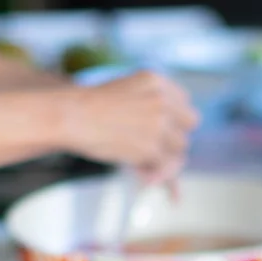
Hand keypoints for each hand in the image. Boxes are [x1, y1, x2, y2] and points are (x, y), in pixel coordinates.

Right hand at [63, 71, 198, 178]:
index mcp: (156, 80)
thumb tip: (167, 140)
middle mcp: (162, 99)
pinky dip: (157, 174)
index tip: (163, 129)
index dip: (174, 118)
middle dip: (176, 135)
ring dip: (165, 156)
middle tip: (158, 147)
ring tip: (143, 163)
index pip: (184, 101)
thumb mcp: (125, 90)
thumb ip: (149, 103)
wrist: (71, 115)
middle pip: (190, 122)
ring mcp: (159, 123)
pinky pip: (166, 166)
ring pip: (180, 147)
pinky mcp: (152, 147)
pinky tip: (147, 180)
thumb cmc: (89, 106)